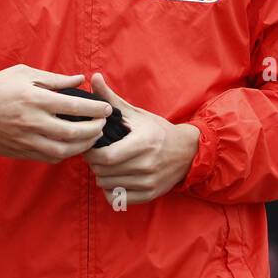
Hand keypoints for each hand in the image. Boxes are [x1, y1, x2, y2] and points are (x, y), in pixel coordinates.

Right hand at [0, 64, 111, 163]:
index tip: (107, 108)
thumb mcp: (22, 74)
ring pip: (63, 151)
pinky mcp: (21, 152)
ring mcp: (26, 140)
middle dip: (94, 130)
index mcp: (35, 99)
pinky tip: (72, 146)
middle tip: (103, 125)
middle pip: (73, 133)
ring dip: (83, 146)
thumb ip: (53, 79)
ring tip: (92, 138)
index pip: (74, 107)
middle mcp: (32, 122)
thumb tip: (79, 80)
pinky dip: (65, 154)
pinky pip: (49, 158)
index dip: (95, 109)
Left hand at [83, 72, 199, 204]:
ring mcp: (149, 182)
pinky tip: (114, 178)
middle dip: (93, 163)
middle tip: (94, 154)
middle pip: (104, 172)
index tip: (90, 144)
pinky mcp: (150, 194)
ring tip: (105, 165)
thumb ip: (112, 99)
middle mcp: (147, 164)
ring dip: (101, 176)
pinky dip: (110, 190)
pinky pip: (118, 199)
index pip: (106, 157)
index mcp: (143, 143)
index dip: (91, 153)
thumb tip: (94, 78)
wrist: (188, 152)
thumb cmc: (158, 131)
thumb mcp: (137, 114)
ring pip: (108, 185)